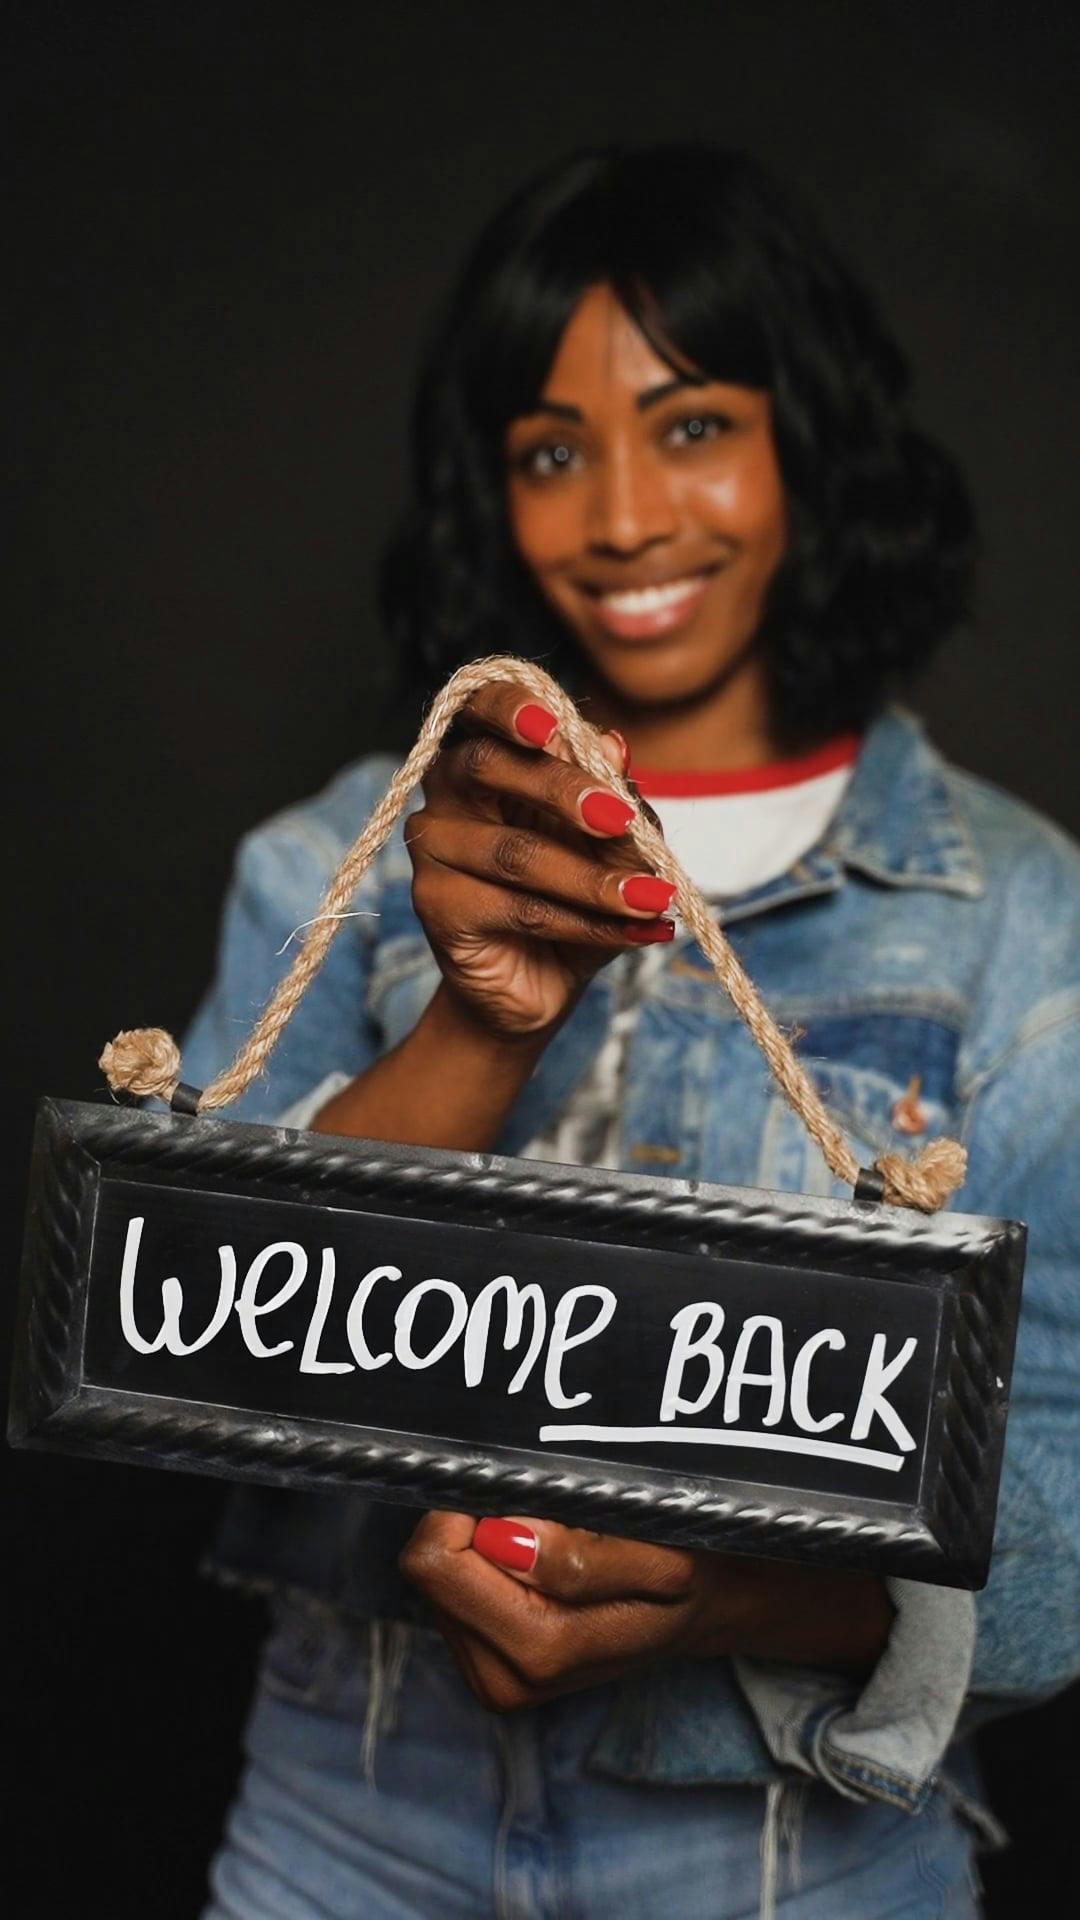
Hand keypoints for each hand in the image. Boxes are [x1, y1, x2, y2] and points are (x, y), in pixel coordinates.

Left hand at [399, 1512, 894, 1712]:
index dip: (468, 1509)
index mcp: (536, 1651)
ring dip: (485, 1546)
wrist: (711, 1612)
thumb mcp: (660, 1559)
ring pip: (435, 1576)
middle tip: (549, 1519)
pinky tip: (540, 1563)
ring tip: (556, 1543)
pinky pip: (451, 1588)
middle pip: (426, 1566)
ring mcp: (491, 1674)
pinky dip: (488, 1563)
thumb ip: (582, 1557)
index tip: (522, 1495)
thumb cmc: (690, 1574)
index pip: (434, 1561)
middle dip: (478, 1528)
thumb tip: (502, 1536)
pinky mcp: (485, 1661)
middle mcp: (502, 1677)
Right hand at [405, 679, 672, 1037]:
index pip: (482, 707)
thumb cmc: (574, 896)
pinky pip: (520, 908)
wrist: (540, 983)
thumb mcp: (611, 844)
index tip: (555, 726)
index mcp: (487, 756)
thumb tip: (614, 745)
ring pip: (517, 852)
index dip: (511, 706)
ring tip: (655, 900)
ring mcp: (432, 847)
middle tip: (624, 821)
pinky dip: (588, 923)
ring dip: (597, 880)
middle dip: (565, 790)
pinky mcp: (435, 904)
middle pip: (490, 766)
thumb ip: (613, 796)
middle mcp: (447, 791)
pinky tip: (635, 933)